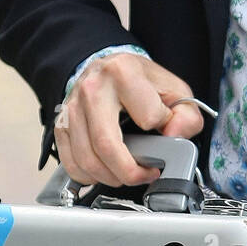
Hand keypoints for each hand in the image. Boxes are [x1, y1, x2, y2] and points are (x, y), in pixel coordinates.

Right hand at [53, 52, 205, 188]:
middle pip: (106, 145)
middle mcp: (93, 88)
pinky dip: (88, 177)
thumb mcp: (174, 90)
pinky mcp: (60, 124)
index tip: (166, 142)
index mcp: (123, 73)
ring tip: (126, 174)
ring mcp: (72, 107)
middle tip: (144, 175)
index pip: (148, 117)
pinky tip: (104, 172)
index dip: (163, 135)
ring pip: (86, 159)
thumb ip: (186, 115)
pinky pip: (70, 163)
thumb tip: (174, 136)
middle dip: (129, 172)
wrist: (108, 69)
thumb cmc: (140, 81)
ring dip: (109, 177)